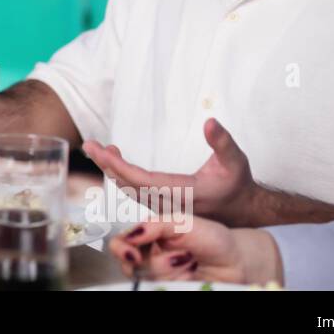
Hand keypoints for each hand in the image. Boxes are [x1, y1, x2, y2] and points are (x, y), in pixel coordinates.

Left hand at [83, 118, 257, 225]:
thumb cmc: (238, 184)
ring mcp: (165, 208)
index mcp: (184, 194)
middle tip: (90, 145)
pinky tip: (115, 161)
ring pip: (130, 191)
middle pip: (129, 186)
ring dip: (112, 170)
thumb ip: (222, 141)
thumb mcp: (235, 160)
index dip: (120, 167)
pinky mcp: (163, 207)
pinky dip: (121, 176)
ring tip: (99, 149)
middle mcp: (169, 205)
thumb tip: (209, 122)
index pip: (143, 181)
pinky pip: (135, 193)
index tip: (101, 151)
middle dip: (107, 165)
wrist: (244, 211)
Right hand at [108, 219, 282, 286]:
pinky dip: (175, 281)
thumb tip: (131, 234)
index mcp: (149, 236)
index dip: (122, 248)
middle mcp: (150, 257)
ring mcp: (159, 276)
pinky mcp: (168, 288)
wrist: (238, 262)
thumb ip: (156, 225)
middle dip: (149, 262)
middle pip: (129, 264)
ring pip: (145, 279)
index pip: (121, 242)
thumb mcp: (184, 222)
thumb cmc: (214, 239)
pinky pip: (158, 287)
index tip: (134, 252)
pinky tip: (190, 275)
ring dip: (168, 271)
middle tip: (167, 257)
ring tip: (188, 262)